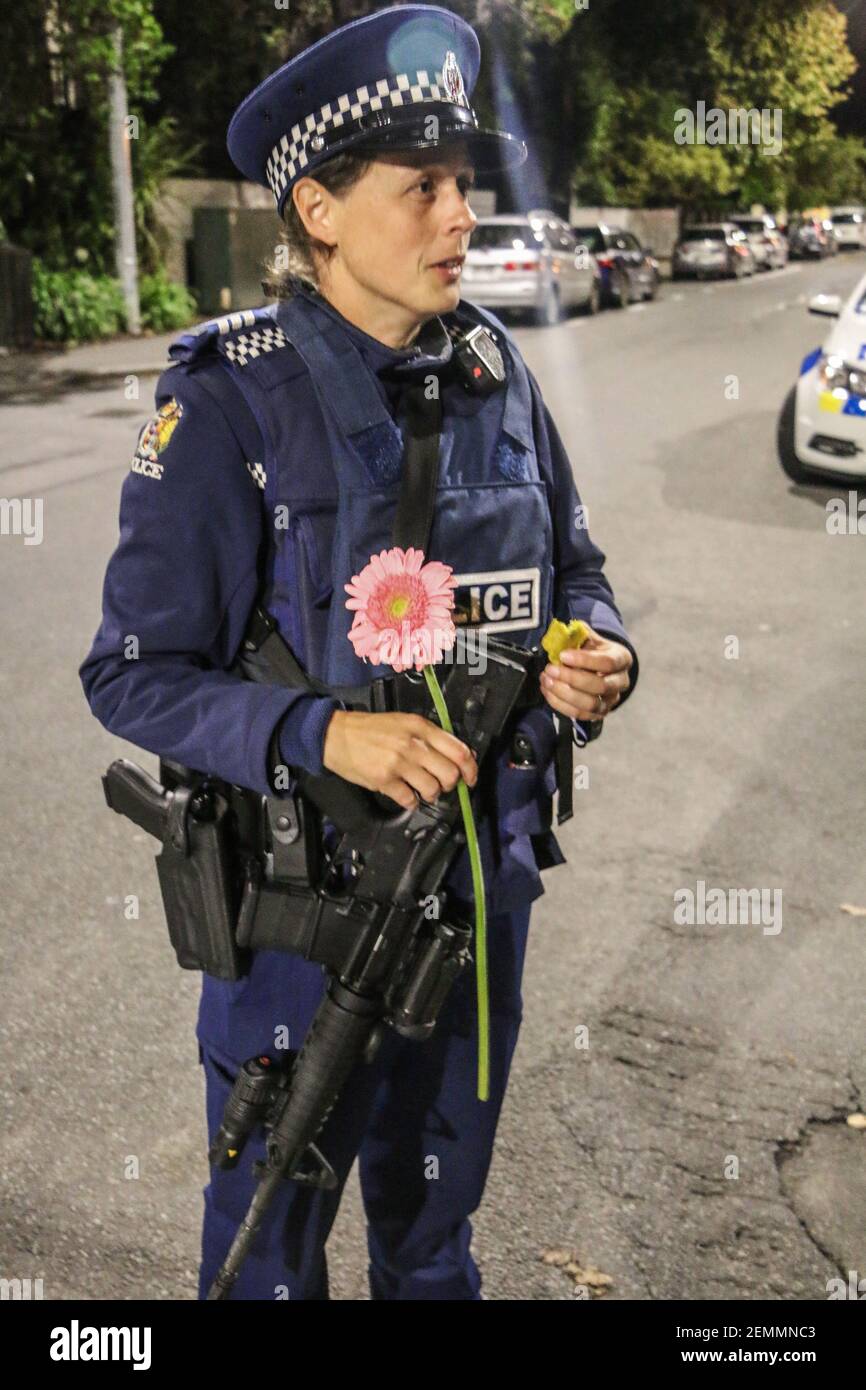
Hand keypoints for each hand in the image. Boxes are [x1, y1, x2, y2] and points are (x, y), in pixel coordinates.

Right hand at [322, 709, 478, 809]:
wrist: (335, 734)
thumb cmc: (370, 729)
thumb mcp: (404, 722)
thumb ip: (430, 736)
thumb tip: (459, 755)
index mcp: (420, 727)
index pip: (459, 751)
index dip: (470, 769)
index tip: (470, 778)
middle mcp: (412, 744)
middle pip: (450, 774)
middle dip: (450, 785)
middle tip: (442, 785)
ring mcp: (398, 763)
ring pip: (432, 789)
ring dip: (431, 795)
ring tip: (422, 791)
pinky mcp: (383, 780)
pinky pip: (409, 799)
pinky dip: (411, 802)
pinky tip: (405, 795)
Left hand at [540, 626, 632, 721]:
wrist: (597, 666)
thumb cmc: (591, 649)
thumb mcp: (588, 637)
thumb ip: (576, 634)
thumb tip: (559, 634)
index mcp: (622, 659)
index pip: (607, 663)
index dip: (584, 660)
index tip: (562, 655)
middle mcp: (621, 682)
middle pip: (600, 686)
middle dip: (571, 679)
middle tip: (550, 669)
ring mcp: (611, 700)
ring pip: (590, 704)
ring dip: (564, 694)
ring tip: (546, 681)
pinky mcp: (599, 713)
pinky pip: (580, 714)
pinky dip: (560, 704)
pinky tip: (547, 691)